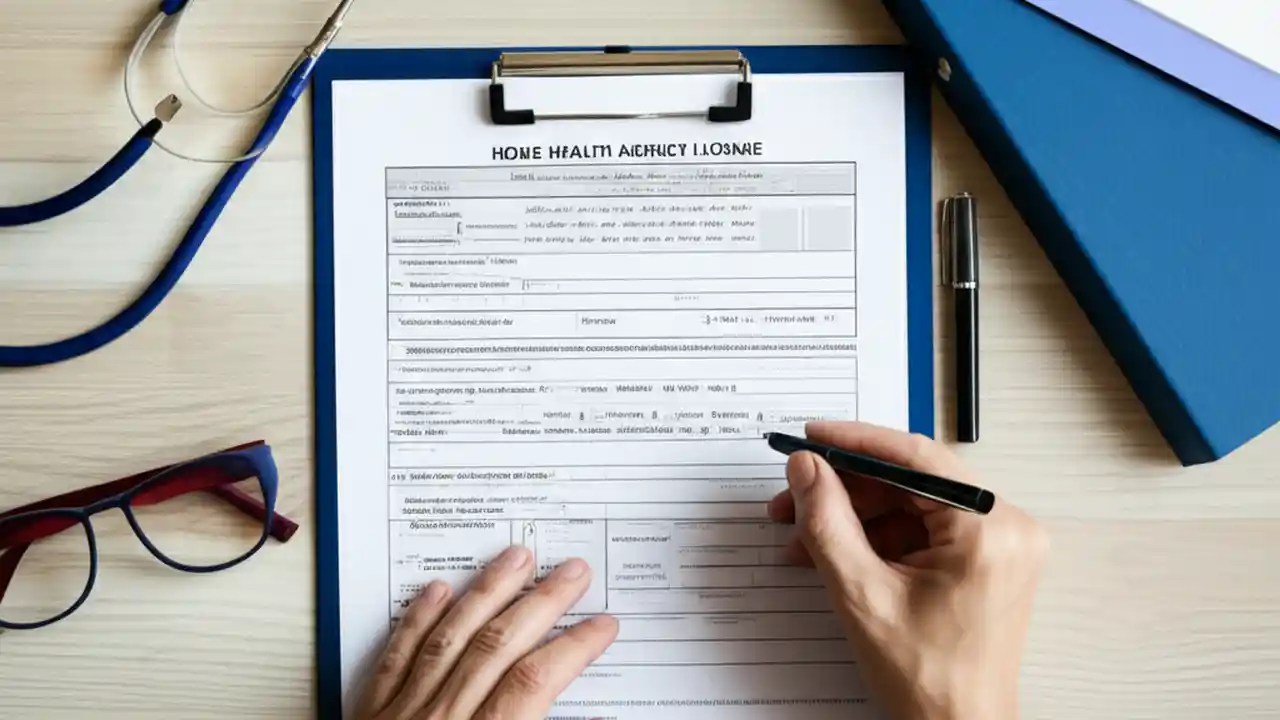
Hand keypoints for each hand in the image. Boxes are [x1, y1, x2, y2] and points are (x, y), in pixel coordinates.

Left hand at [354, 546, 618, 719]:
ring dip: (486, 593)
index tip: (604, 626)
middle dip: (541, 602)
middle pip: (496, 647)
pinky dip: (417, 620)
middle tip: (573, 570)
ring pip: (448, 638)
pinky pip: (395, 657)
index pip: (534, 683)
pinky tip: (435, 589)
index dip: (574, 648)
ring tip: (514, 558)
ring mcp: (399, 717)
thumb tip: (576, 717)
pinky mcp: (368, 718)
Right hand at [768, 421, 1047, 719]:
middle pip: (910, 480)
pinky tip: (835, 553)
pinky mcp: (985, 560)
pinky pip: (923, 528)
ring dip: (855, 516)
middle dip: (845, 489)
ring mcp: (998, 544)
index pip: (915, 458)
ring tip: (803, 538)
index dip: (855, 442)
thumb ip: (828, 523)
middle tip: (793, 496)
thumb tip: (807, 469)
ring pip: (911, 504)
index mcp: (989, 531)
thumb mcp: (862, 594)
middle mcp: (1005, 528)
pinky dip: (878, 537)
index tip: (811, 436)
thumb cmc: (928, 681)